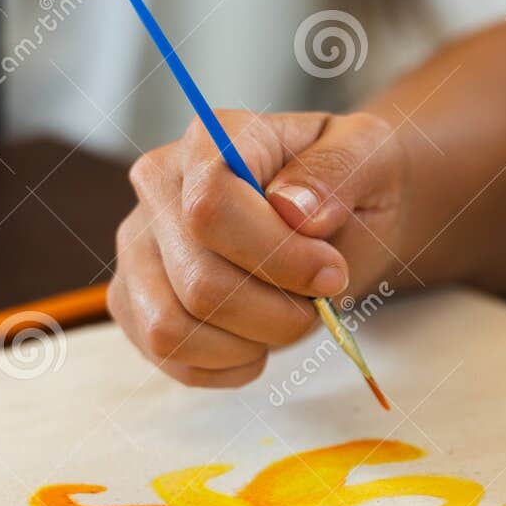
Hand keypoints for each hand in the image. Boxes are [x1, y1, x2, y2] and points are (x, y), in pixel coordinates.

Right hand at [109, 110, 407, 386]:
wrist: (341, 222)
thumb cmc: (351, 187)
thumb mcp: (369, 157)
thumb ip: (336, 172)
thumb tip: (293, 209)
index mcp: (211, 140)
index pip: (209, 208)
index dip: (278, 257)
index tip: (331, 271)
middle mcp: (158, 187)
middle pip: (198, 282)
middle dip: (277, 312)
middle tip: (318, 301)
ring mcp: (140, 248)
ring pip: (171, 328)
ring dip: (250, 342)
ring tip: (286, 318)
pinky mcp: (137, 302)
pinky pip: (168, 357)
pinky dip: (227, 365)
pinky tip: (260, 339)